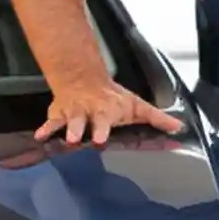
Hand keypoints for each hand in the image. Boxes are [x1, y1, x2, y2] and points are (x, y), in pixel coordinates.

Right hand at [36, 78, 183, 145]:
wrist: (83, 79)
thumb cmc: (113, 98)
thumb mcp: (137, 105)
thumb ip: (156, 118)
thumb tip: (178, 128)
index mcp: (109, 111)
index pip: (107, 118)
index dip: (104, 127)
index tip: (103, 138)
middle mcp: (91, 112)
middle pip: (88, 120)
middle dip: (86, 129)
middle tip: (84, 139)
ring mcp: (74, 113)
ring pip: (70, 120)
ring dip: (68, 129)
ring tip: (67, 139)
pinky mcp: (59, 114)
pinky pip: (51, 121)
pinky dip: (45, 128)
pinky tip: (40, 136)